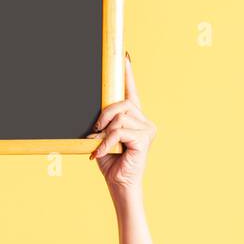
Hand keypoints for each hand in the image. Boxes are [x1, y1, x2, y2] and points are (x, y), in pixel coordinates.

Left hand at [89, 53, 155, 193]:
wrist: (119, 186)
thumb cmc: (111, 164)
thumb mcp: (102, 139)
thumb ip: (102, 124)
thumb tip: (96, 114)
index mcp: (136, 119)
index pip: (132, 93)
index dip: (128, 75)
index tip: (124, 57)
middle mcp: (145, 122)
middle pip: (123, 103)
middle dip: (105, 114)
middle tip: (95, 130)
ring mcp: (147, 130)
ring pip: (119, 117)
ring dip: (104, 132)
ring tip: (98, 145)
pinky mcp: (144, 139)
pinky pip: (119, 131)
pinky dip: (105, 142)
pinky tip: (99, 153)